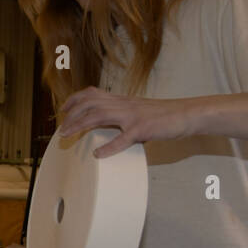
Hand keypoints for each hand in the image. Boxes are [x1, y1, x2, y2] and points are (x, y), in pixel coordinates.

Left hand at [57, 87, 195, 156]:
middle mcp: (124, 104)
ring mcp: (132, 116)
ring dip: (80, 124)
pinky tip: (98, 154)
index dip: (75, 99)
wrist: (186, 114)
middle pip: (90, 103)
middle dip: (71, 114)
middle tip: (61, 128)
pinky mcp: (143, 129)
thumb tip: (109, 132)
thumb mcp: (139, 111)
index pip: (93, 93)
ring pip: (99, 115)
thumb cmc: (164, 116)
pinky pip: (123, 138)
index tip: (63, 109)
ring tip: (67, 135)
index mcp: (122, 100)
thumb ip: (123, 117)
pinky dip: (109, 147)